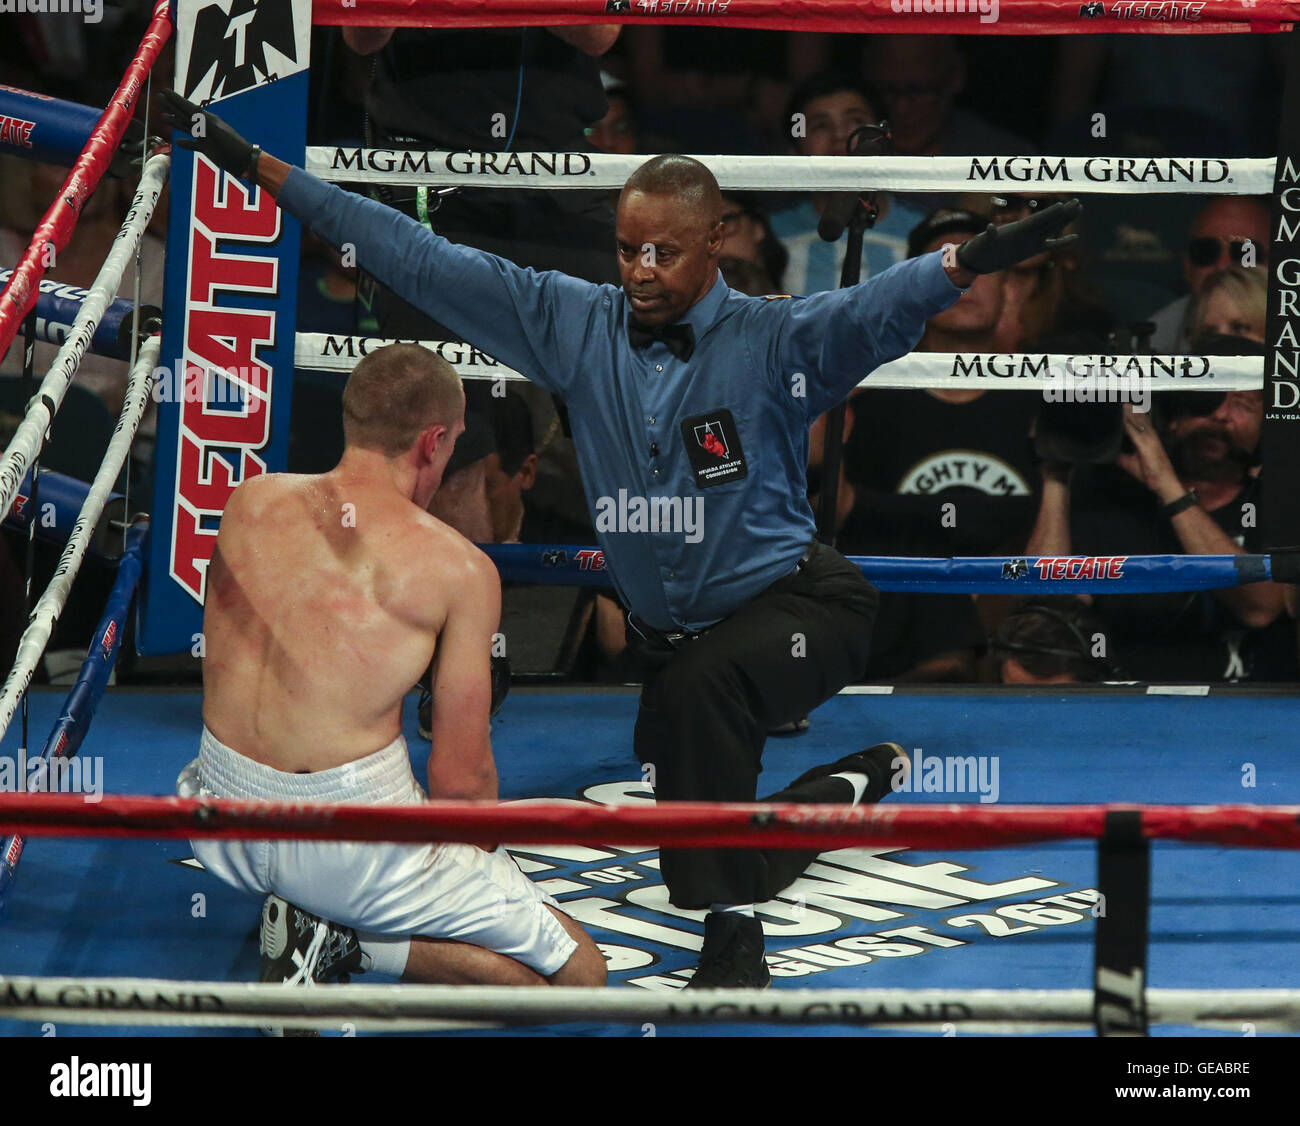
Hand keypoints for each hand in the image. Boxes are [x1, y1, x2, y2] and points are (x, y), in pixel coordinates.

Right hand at [159, 90, 257, 178]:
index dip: (175, 99)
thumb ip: (203, 121)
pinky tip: (178, 142)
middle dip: (171, 106)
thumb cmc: (233, 145)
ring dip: (175, 122)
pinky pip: (193, 145)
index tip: (164, 91)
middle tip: (158, 98)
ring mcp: (206, 138)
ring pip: (187, 128)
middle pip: (184, 114)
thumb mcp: (216, 131)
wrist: (244, 162)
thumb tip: (190, 111)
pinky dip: (185, 143)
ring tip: (163, 117)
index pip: (187, 106)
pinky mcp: (208, 150)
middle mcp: (205, 126)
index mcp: (207, 119)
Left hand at [956, 199, 1082, 274]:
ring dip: (1065, 220)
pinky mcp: (1031, 250)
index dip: (1049, 213)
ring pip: (1052, 228)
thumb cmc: (979, 250)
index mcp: (1017, 230)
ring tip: (1078, 208)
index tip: (1062, 205)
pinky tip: (1074, 238)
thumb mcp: (983, 243)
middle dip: (1063, 212)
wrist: (979, 260)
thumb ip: (988, 236)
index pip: (1037, 220)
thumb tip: (990, 228)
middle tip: (1077, 202)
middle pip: (1049, 221)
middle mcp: (1026, 233)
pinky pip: (1050, 245)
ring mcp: (1030, 240)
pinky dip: (1062, 242)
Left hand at [1117, 403, 1181, 498]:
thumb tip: (1112, 454)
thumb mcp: (1132, 463)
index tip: (1125, 407)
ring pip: (1139, 423)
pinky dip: (1130, 424)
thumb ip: (1123, 456)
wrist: (1163, 483)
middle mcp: (1150, 438)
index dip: (1133, 415)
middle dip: (1132, 411)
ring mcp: (1150, 441)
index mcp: (1149, 440)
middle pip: (1140, 420)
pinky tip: (1124, 418)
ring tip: (1123, 405)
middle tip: (1122, 402)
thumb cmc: (1150, 474)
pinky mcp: (1147, 446)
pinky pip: (1137, 432)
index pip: (1141, 424)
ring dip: (1131, 414)